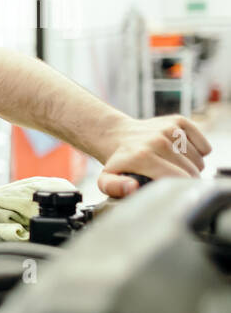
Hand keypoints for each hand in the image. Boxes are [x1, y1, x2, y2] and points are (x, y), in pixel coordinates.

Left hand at [97, 114, 211, 197]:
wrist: (117, 135)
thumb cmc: (117, 162)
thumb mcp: (107, 180)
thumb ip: (115, 188)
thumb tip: (132, 187)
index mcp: (141, 157)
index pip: (177, 178)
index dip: (179, 189)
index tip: (171, 191)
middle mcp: (157, 140)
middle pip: (191, 170)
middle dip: (185, 179)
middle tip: (169, 178)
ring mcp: (169, 129)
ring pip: (199, 160)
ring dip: (191, 167)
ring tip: (172, 166)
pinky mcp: (179, 121)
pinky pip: (204, 147)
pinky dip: (198, 153)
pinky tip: (180, 154)